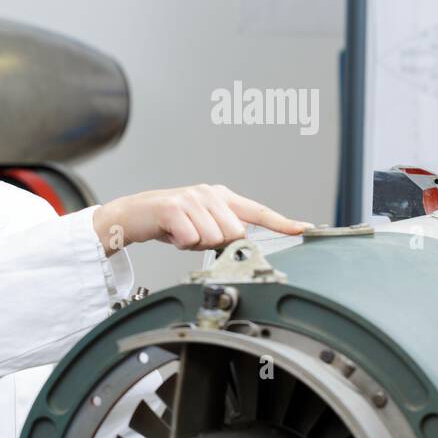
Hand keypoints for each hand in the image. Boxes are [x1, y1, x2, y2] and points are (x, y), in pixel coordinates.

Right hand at [91, 184, 312, 255]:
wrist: (132, 216)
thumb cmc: (169, 223)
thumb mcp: (201, 224)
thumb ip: (224, 231)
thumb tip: (241, 242)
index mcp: (221, 196)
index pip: (257, 211)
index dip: (282, 222)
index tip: (304, 228)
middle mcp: (210, 193)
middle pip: (235, 233)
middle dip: (216, 243)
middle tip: (194, 236)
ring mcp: (192, 198)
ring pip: (214, 238)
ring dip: (196, 244)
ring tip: (181, 234)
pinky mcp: (174, 208)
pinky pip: (192, 239)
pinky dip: (181, 244)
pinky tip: (171, 234)